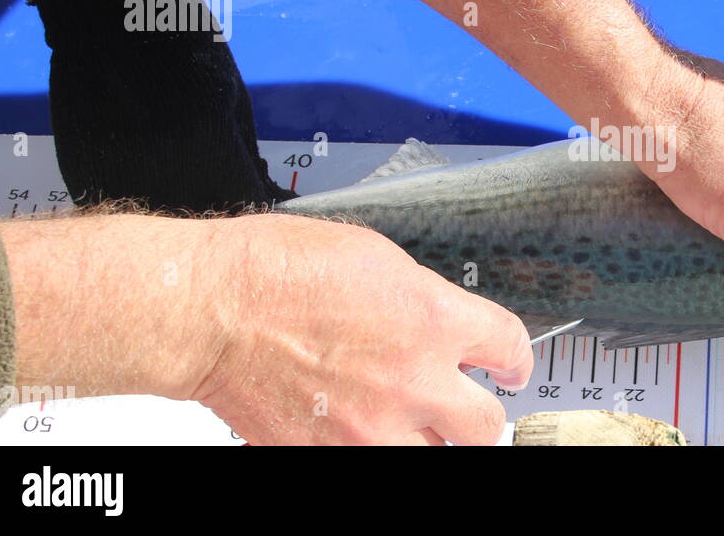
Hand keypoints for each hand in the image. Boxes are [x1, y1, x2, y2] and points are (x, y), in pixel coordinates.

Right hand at [4, 213, 532, 444]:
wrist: (209, 311)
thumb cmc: (274, 270)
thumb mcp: (375, 259)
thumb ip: (423, 301)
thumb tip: (444, 326)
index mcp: (433, 321)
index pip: (511, 348)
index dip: (514, 358)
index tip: (509, 366)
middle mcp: (414, 381)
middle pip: (487, 425)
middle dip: (479, 414)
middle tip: (466, 406)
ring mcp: (372, 429)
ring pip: (438, 458)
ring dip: (429, 441)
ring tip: (410, 424)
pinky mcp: (329, 457)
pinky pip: (373, 465)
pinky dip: (372, 450)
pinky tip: (357, 428)